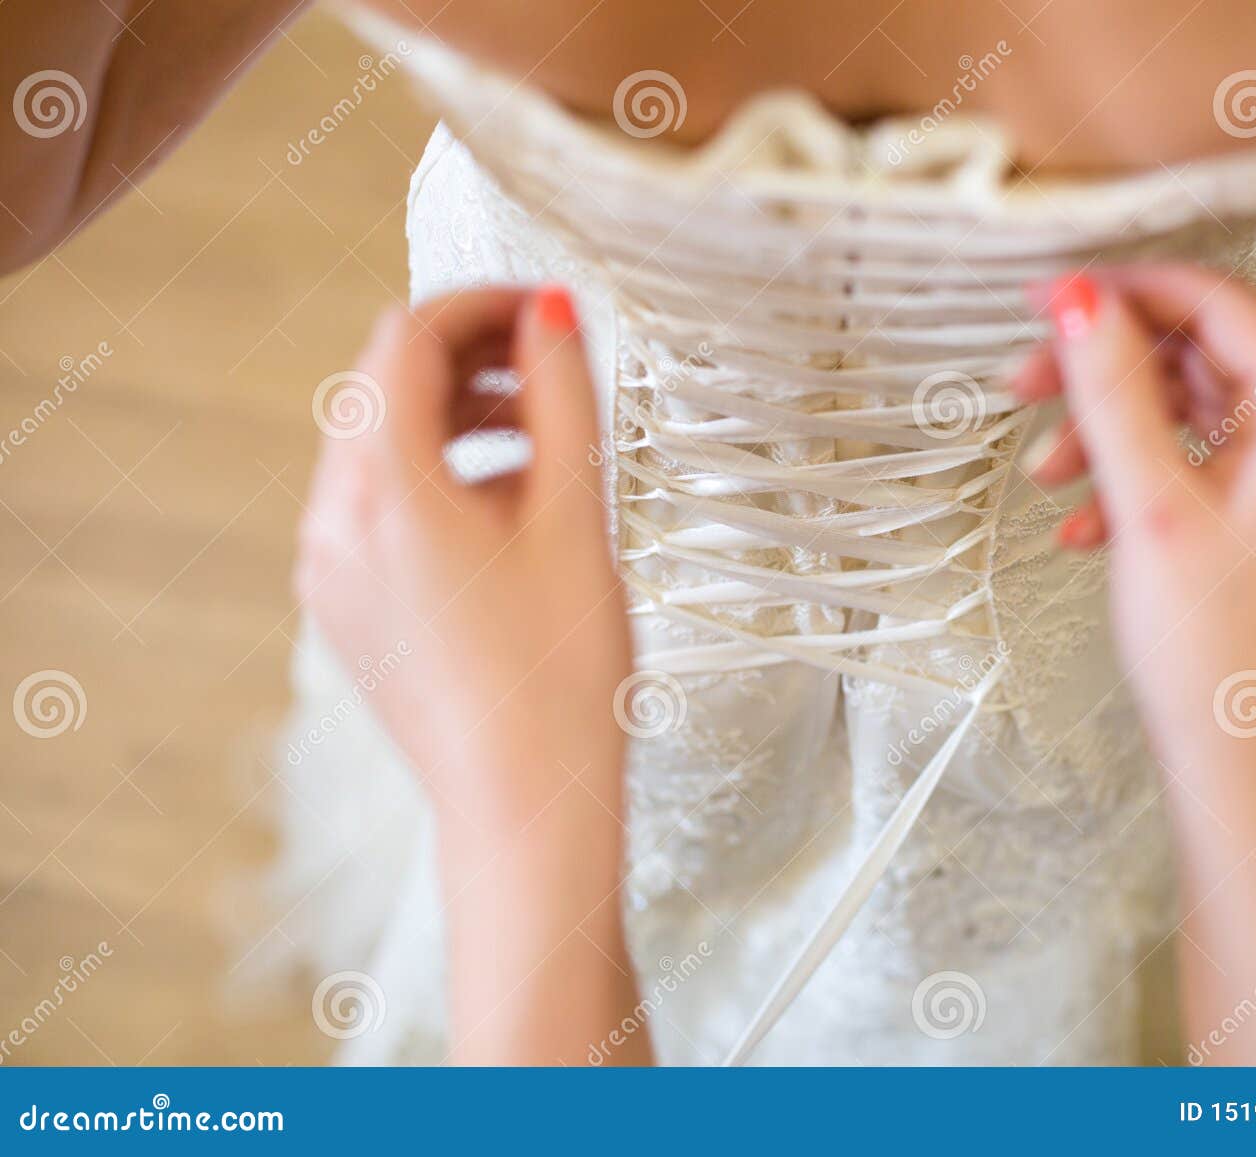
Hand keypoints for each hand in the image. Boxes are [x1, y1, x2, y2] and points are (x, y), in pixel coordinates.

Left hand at [295, 286, 630, 840]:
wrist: (527, 807)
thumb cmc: (560, 678)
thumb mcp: (574, 519)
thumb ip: (561, 398)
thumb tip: (550, 314)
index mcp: (385, 491)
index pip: (409, 340)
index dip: (481, 306)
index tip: (545, 311)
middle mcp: (334, 524)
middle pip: (382, 387)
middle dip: (466, 359)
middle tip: (550, 365)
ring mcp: (330, 570)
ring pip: (376, 446)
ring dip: (451, 416)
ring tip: (539, 437)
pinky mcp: (345, 607)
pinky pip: (374, 506)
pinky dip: (432, 477)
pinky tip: (504, 506)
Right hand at [1014, 266, 1255, 770]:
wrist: (1240, 762)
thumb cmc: (1213, 650)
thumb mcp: (1149, 505)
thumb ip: (1110, 391)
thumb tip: (1075, 297)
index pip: (1214, 303)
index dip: (1121, 291)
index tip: (1039, 298)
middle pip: (1193, 354)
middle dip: (1101, 371)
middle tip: (1019, 384)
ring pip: (1182, 410)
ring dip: (1105, 431)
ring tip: (1043, 474)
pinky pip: (1188, 463)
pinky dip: (1129, 479)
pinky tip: (1080, 526)